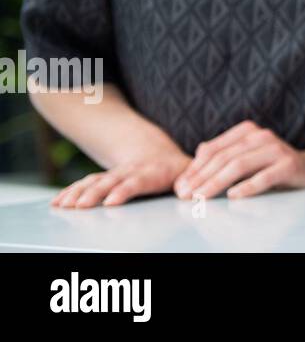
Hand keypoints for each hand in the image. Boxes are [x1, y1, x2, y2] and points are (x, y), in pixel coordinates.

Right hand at [51, 150, 190, 208]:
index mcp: (152, 172)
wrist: (157, 153)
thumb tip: (190, 191)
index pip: (137, 181)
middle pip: (110, 182)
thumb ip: (191, 178)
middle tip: (79, 206)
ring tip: (64, 205)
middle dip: (94, 194)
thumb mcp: (189, 169)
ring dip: (78, 193)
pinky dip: (71, 192)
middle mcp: (130, 172)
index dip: (124, 190)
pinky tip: (58, 202)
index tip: (111, 201)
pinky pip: (85, 185)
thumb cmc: (177, 168)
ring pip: (95, 182)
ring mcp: (115, 175)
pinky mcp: (103, 180)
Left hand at [173, 120, 304, 199]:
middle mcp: (261, 136)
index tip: (180, 186)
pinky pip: (265, 176)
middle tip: (186, 195)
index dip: (194, 168)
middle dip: (201, 177)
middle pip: (224, 157)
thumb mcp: (244, 157)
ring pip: (240, 165)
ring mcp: (276, 149)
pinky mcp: (289, 165)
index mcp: (246, 131)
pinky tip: (233, 196)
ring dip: (217, 182)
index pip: (213, 149)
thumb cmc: (268, 165)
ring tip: (202, 198)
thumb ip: (220, 156)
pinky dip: (247, 186)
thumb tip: (192, 165)